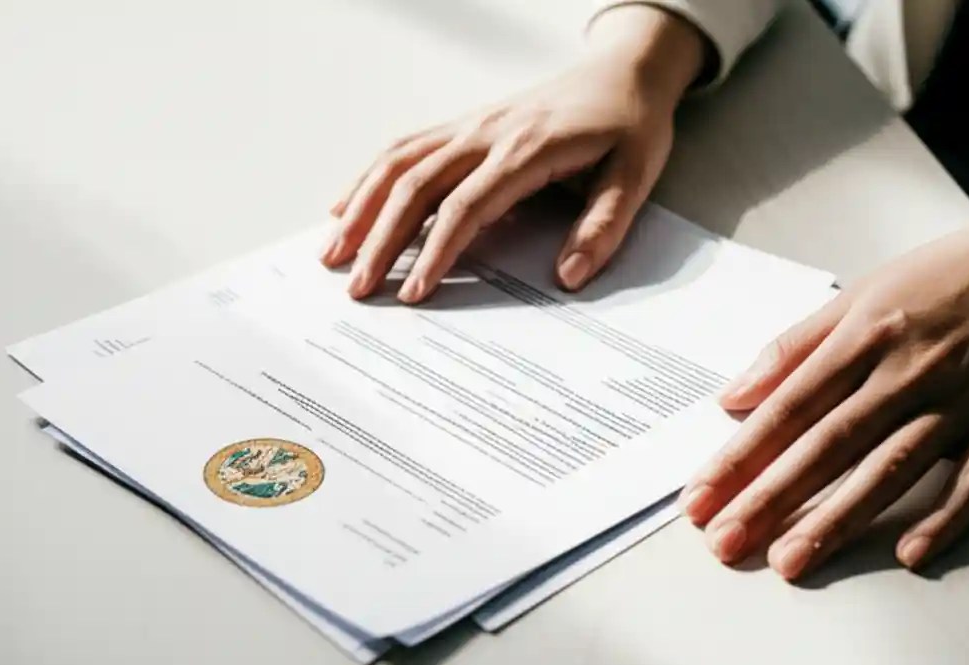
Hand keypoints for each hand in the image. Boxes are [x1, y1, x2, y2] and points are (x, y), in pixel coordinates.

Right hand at [322, 6, 706, 302]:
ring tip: (333, 251)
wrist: (624, 70)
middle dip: (380, 240)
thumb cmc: (628, 123)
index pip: (467, 206)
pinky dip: (369, 177)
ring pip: (399, 163)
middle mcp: (487, 133)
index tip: (416, 291)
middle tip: (358, 287)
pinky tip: (345, 205)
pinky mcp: (464, 125)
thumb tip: (568, 275)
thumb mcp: (635, 175)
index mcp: (527, 149)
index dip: (437, 251)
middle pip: (417, 186)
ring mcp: (470, 125)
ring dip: (361, 207)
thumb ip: (602, 225)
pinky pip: (405, 148)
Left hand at [681, 200, 968, 579]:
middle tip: (725, 542)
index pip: (788, 407)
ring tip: (791, 561)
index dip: (740, 455)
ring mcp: (960, 403)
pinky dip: (945, 518)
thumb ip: (793, 347)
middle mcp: (907, 372)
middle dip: (771, 497)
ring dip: (838, 519)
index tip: (700, 498)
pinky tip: (909, 555)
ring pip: (890, 469)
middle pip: (828, 445)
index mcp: (865, 336)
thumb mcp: (860, 293)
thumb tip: (733, 395)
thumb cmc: (945, 277)